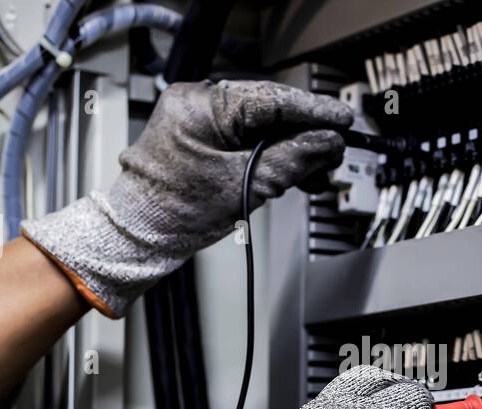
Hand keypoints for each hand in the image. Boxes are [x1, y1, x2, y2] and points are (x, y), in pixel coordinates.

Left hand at [22, 80, 352, 317]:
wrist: (139, 236)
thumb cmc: (174, 214)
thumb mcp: (247, 186)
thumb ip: (293, 160)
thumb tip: (328, 144)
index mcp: (202, 104)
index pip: (273, 98)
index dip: (313, 111)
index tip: (342, 120)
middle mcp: (196, 101)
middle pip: (268, 110)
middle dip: (304, 134)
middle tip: (334, 152)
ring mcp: (195, 117)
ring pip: (258, 125)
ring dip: (289, 147)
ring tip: (315, 172)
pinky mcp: (198, 134)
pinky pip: (243, 136)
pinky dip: (268, 153)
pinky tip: (291, 170)